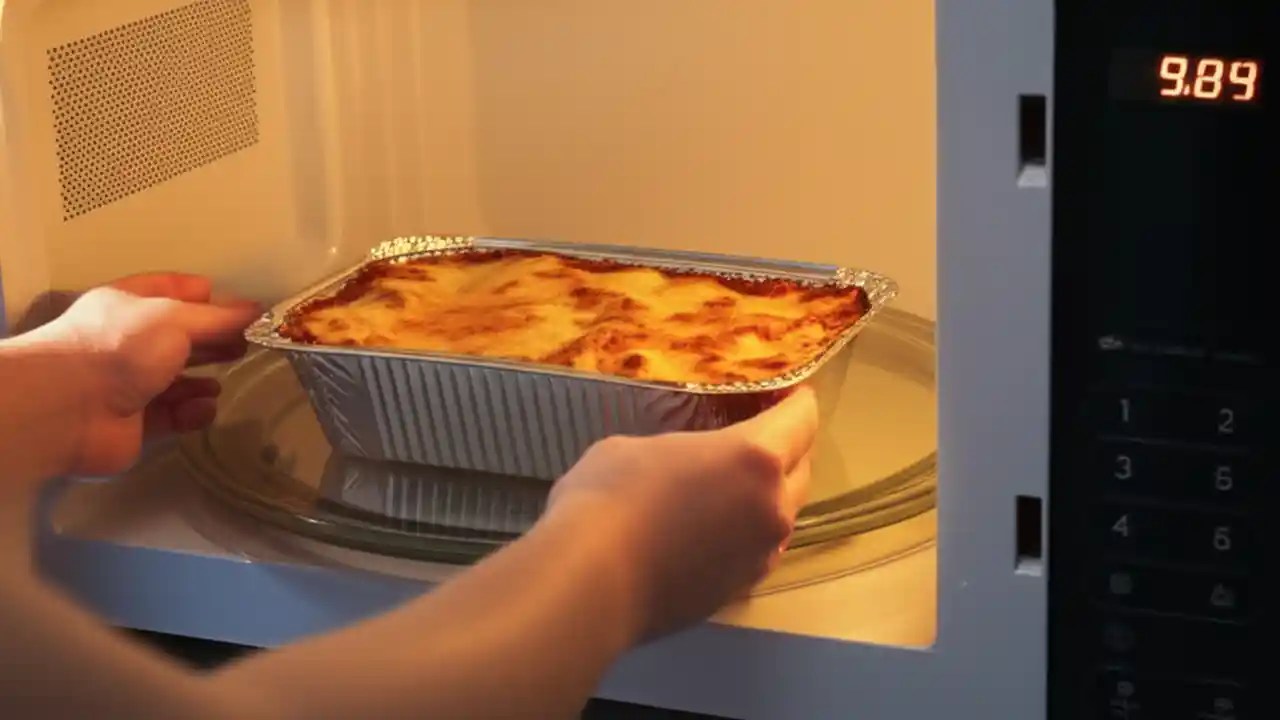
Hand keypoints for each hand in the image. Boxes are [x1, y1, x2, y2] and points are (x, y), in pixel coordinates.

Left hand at [24, 273, 259, 476]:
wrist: (67, 409)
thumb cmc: (119, 347)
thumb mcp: (176, 318)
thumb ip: (220, 318)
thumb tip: (259, 310)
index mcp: (129, 305)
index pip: (171, 290)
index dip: (204, 294)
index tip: (238, 305)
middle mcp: (128, 342)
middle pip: (180, 338)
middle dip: (213, 340)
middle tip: (247, 343)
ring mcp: (130, 384)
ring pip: (177, 380)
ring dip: (204, 380)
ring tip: (226, 379)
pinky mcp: (137, 423)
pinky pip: (174, 416)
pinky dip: (192, 412)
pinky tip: (205, 406)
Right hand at [545, 387, 816, 641]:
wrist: (591, 584)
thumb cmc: (608, 496)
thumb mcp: (637, 446)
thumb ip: (679, 450)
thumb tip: (678, 466)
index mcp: (756, 459)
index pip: (802, 420)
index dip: (798, 401)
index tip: (788, 392)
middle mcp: (772, 507)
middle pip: (802, 469)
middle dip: (789, 448)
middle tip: (760, 435)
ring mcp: (760, 555)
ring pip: (783, 514)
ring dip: (769, 495)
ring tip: (736, 485)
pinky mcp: (739, 590)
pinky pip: (757, 550)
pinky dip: (746, 533)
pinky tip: (715, 529)